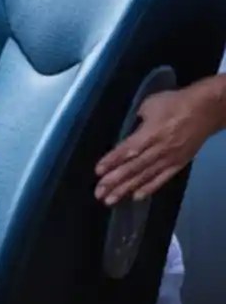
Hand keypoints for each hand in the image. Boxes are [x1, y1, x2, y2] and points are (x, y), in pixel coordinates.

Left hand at [95, 76, 225, 205]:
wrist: (206, 110)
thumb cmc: (175, 103)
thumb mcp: (150, 104)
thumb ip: (136, 120)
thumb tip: (127, 132)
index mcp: (150, 133)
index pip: (127, 150)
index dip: (112, 161)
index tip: (98, 172)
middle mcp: (159, 149)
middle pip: (133, 167)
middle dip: (114, 181)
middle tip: (98, 193)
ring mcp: (170, 158)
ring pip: (145, 176)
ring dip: (126, 189)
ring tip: (110, 200)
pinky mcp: (179, 163)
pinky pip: (163, 178)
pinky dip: (149, 188)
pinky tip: (136, 197)